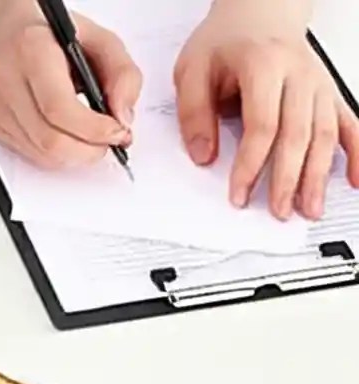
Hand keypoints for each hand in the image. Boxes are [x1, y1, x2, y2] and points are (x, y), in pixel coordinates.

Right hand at [0, 1, 140, 169]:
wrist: (17, 33)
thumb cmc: (57, 37)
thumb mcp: (103, 41)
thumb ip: (123, 75)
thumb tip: (122, 117)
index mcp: (33, 51)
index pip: (58, 107)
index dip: (92, 129)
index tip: (117, 131)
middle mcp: (8, 79)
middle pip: (48, 138)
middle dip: (87, 150)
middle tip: (108, 143)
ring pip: (39, 152)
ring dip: (74, 156)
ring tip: (93, 141)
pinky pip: (29, 154)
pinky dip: (57, 155)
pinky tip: (69, 139)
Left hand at [174, 0, 358, 219]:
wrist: (259, 12)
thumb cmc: (226, 41)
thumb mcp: (193, 70)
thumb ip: (194, 113)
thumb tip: (203, 156)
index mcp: (265, 65)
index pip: (262, 125)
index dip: (251, 164)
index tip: (239, 193)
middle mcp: (300, 75)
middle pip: (298, 135)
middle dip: (288, 179)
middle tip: (279, 211)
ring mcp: (319, 85)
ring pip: (325, 135)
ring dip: (319, 175)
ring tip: (310, 208)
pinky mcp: (330, 93)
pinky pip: (349, 124)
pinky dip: (356, 153)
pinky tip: (354, 180)